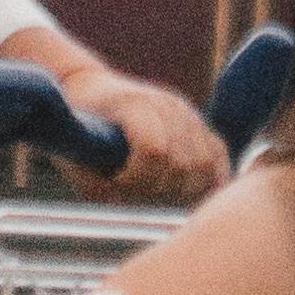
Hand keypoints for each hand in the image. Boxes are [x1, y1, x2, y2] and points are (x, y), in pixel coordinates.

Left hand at [10, 42, 225, 201]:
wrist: (92, 92)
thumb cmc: (79, 129)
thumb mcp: (76, 158)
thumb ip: (100, 186)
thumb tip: (128, 203)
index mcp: (135, 106)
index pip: (155, 152)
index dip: (137, 179)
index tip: (116, 185)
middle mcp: (168, 106)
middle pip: (184, 164)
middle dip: (160, 188)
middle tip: (137, 192)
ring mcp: (187, 112)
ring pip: (205, 164)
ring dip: (183, 187)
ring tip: (158, 191)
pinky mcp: (199, 123)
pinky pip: (219, 155)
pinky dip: (210, 178)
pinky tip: (191, 191)